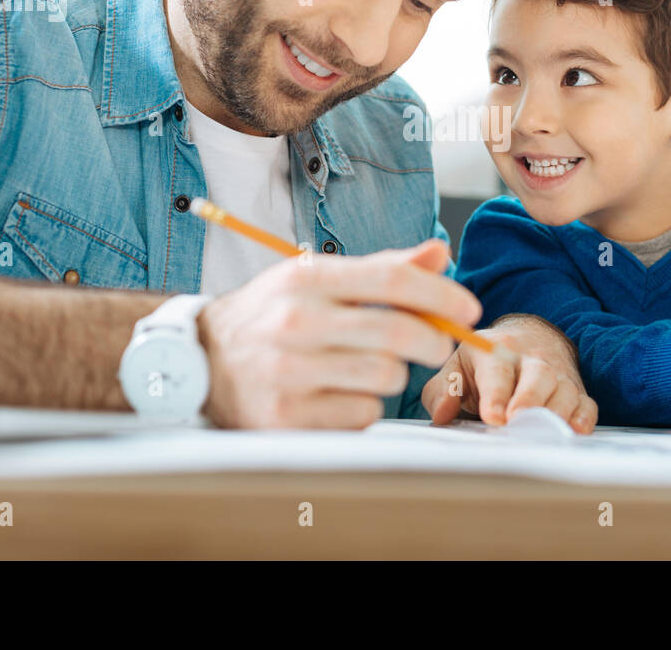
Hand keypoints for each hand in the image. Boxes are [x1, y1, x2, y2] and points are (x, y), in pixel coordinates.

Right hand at [197, 239, 474, 428]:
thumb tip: (439, 253)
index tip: (470, 309)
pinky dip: (365, 406)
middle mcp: (296, 322)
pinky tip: (341, 393)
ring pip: (385, 378)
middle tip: (436, 344)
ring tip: (371, 367)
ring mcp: (289, 373)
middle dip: (433, 341)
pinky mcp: (286, 417)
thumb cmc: (272, 315)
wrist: (200, 361)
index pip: (392, 280)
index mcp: (307, 279)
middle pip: (399, 333)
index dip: (442, 295)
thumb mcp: (316, 279)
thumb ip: (381, 269)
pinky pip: (361, 414)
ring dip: (394, 375)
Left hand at [421, 314, 597, 433]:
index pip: (497, 371)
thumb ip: (442, 390)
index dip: (496, 393)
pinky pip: (586, 403)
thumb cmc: (486, 362)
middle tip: (518, 422)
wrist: (529, 337)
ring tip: (543, 434)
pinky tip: (574, 431)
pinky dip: (583, 418)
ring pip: (564, 389)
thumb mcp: (457, 366)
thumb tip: (442, 415)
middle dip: (529, 400)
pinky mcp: (576, 389)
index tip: (492, 416)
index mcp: (496, 351)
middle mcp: (531, 359)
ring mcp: (557, 374)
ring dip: (556, 413)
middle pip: (538, 375)